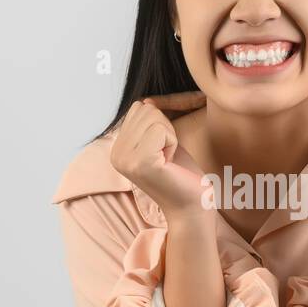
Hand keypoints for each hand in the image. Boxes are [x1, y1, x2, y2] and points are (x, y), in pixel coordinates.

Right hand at [110, 92, 212, 220]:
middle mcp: (116, 154)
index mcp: (117, 150)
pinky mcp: (141, 162)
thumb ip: (149, 122)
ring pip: (153, 116)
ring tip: (168, 159)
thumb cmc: (181, 174)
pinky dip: (173, 142)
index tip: (163, 150)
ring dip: (169, 135)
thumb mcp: (160, 142)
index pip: (138, 108)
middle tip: (167, 155)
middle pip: (145, 109)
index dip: (160, 124)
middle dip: (165, 127)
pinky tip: (170, 163)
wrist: (191, 206)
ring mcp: (126, 159)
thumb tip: (146, 100)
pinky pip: (161, 130)